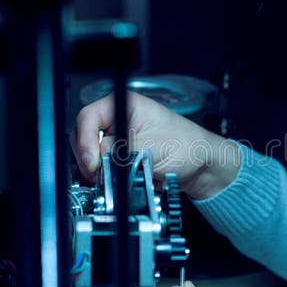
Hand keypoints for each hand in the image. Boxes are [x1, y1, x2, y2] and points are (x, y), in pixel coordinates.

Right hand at [70, 92, 239, 198]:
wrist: (202, 166)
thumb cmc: (188, 147)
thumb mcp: (153, 148)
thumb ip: (123, 152)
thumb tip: (100, 158)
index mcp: (126, 104)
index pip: (89, 117)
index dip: (85, 140)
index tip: (93, 161)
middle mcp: (118, 118)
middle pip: (84, 136)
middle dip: (90, 158)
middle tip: (100, 175)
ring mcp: (118, 137)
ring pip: (91, 153)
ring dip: (97, 169)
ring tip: (112, 180)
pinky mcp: (119, 156)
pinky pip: (101, 166)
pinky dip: (105, 176)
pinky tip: (116, 182)